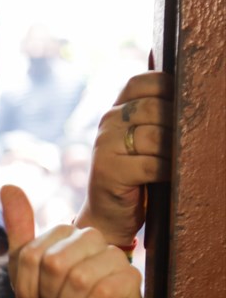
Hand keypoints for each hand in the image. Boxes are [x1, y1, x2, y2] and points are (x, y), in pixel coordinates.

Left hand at [2, 185, 138, 297]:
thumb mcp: (24, 270)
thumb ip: (18, 230)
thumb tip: (8, 186)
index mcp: (64, 232)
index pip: (32, 254)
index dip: (26, 286)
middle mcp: (92, 238)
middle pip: (54, 264)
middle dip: (47, 296)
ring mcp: (115, 257)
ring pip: (79, 279)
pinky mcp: (132, 280)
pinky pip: (103, 294)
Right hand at [74, 71, 172, 245]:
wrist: (108, 215)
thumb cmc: (136, 176)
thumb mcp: (143, 141)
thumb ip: (156, 117)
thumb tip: (193, 96)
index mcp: (116, 110)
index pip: (142, 82)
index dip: (167, 87)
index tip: (183, 106)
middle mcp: (107, 123)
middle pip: (153, 108)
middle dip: (176, 125)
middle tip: (188, 142)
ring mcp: (104, 146)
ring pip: (154, 136)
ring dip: (174, 151)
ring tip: (181, 161)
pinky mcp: (108, 171)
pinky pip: (151, 164)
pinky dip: (168, 171)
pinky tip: (171, 177)